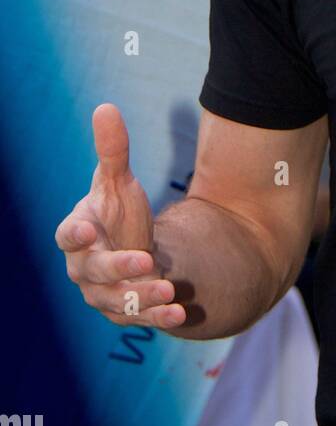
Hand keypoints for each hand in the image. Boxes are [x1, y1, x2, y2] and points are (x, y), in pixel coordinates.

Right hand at [55, 103, 185, 328]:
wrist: (132, 248)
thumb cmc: (117, 212)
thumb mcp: (119, 181)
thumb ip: (113, 150)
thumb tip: (106, 107)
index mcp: (77, 234)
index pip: (66, 236)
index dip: (72, 234)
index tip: (84, 228)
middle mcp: (85, 268)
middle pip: (94, 272)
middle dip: (118, 268)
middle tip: (145, 261)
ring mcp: (103, 293)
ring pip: (117, 300)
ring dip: (142, 297)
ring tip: (168, 289)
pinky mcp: (125, 311)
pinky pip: (138, 318)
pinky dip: (159, 317)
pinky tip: (180, 312)